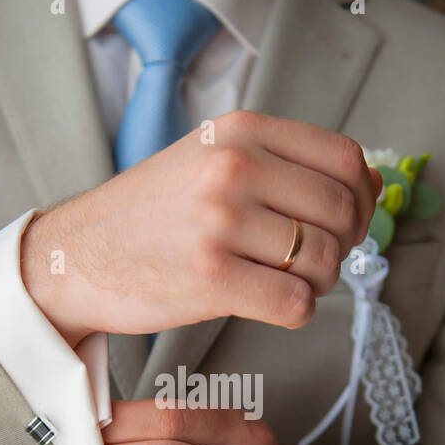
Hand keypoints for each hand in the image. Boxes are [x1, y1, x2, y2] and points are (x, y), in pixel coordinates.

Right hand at [21, 110, 382, 347]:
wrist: (74, 257)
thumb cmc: (149, 215)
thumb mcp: (211, 159)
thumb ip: (284, 164)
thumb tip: (369, 182)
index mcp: (239, 132)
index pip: (344, 159)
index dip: (359, 198)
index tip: (342, 222)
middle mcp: (233, 169)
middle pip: (341, 213)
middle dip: (340, 246)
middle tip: (308, 261)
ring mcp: (221, 224)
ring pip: (322, 262)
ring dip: (316, 283)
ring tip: (281, 282)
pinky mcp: (211, 281)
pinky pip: (295, 304)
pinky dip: (295, 312)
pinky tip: (268, 305)